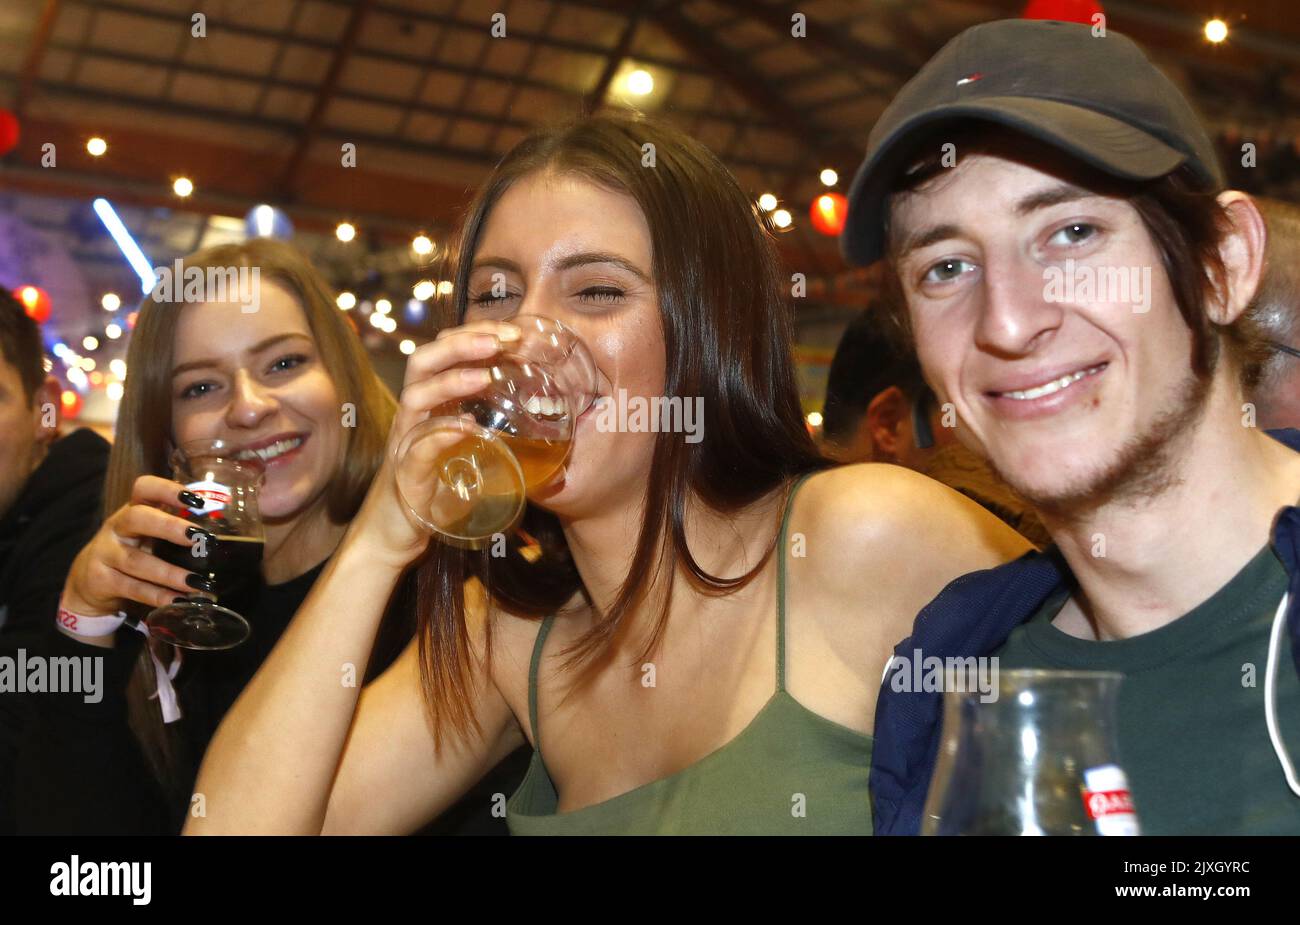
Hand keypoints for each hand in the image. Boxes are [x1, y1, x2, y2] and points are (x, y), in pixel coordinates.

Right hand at [62, 475, 216, 615]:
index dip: (167, 490)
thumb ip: (173, 528)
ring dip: (170, 573)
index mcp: (131, 510)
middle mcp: (116, 528)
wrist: (87, 582)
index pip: (144, 488)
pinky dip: (158, 596)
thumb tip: (216, 535)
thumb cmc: (130, 551)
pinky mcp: (101, 580)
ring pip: (136, 561)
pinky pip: (132, 588)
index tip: (196, 501)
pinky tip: (180, 600)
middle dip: (169, 526)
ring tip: (199, 582)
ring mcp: (105, 554)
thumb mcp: (146, 534)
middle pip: (137, 518)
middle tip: (200, 538)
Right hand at [348, 320, 520, 569]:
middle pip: (424, 361)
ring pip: (416, 396)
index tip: (513, 330)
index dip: (475, 334)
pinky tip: (468, 427)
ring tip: (485, 374)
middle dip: (462, 342)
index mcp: (430, 404)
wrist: (394, 533)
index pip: (445, 352)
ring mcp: (405, 443)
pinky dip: (442, 434)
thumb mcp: (468, 452)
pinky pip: (418, 448)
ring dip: (451, 380)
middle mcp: (413, 415)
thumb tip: (543, 419)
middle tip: (502, 338)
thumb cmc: (435, 488)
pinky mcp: (404, 475)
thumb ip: (492, 430)